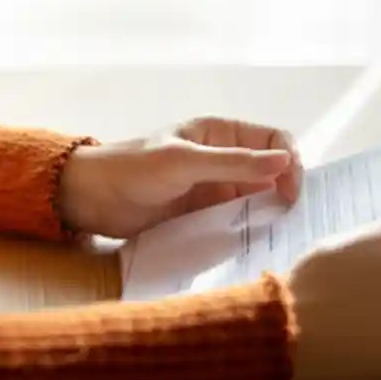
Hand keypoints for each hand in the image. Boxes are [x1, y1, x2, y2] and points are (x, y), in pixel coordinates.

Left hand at [58, 117, 302, 236]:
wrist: (90, 198)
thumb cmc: (133, 169)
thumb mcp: (184, 162)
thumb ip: (234, 164)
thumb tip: (286, 161)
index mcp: (222, 133)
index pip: (275, 141)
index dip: (290, 163)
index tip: (291, 193)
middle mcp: (225, 159)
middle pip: (272, 173)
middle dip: (286, 192)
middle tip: (290, 221)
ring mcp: (215, 190)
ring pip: (257, 201)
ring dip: (269, 215)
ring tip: (277, 237)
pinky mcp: (205, 216)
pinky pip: (237, 222)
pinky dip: (249, 232)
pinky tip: (254, 246)